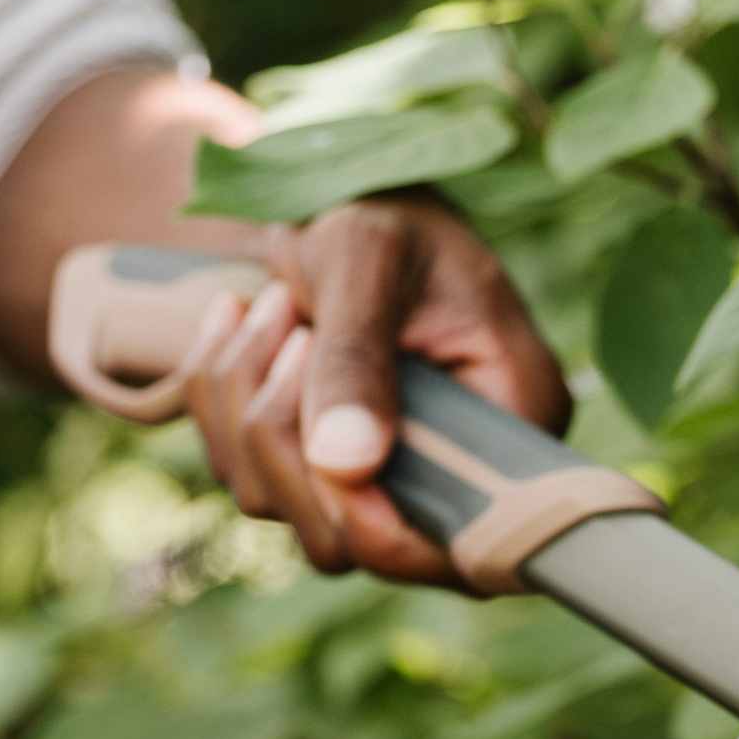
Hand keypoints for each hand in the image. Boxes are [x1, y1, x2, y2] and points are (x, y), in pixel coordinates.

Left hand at [182, 198, 570, 582]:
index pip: (462, 541)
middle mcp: (467, 480)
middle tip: (280, 320)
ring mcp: (398, 487)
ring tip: (263, 307)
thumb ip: (358, 357)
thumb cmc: (382, 211)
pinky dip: (222, 411)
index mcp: (516, 428)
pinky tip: (236, 328)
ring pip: (294, 519)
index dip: (375, 515)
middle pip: (359, 544)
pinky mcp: (338, 481)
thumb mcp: (369, 258)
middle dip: (285, 440)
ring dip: (244, 413)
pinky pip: (259, 488)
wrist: (348, 194)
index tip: (314, 420)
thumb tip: (344, 464)